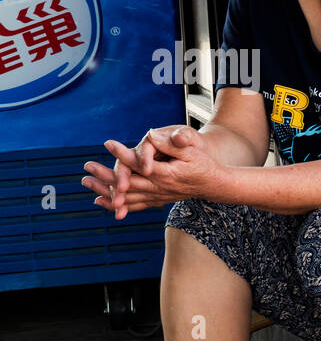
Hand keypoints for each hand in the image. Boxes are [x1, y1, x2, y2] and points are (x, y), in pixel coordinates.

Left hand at [83, 126, 216, 218]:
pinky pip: (134, 205)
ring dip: (105, 191)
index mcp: (167, 174)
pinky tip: (101, 202)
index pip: (141, 164)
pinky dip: (117, 204)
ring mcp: (158, 196)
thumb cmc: (203, 164)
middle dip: (106, 176)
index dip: (124, 154)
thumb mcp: (192, 150)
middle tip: (87, 167)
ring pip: (128, 196)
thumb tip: (153, 135)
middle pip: (128, 184)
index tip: (108, 143)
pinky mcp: (157, 200)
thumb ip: (172, 144)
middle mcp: (160, 188)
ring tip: (86, 183)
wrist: (214, 185)